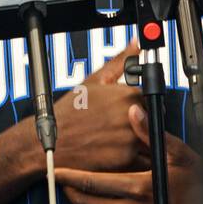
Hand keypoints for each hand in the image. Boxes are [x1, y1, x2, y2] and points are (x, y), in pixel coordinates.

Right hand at [51, 41, 148, 172]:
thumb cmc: (69, 112)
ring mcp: (130, 138)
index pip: (150, 98)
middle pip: (152, 119)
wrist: (50, 142)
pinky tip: (115, 151)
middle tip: (119, 125)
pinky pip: (142, 158)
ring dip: (141, 140)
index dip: (140, 104)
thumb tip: (136, 44)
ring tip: (116, 139)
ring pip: (149, 139)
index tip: (125, 109)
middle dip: (142, 122)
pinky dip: (134, 157)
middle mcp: (132, 115)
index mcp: (127, 93)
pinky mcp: (126, 159)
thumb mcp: (94, 81)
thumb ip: (120, 62)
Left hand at [54, 102, 202, 203]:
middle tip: (62, 180)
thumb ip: (150, 133)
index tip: (58, 170)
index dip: (70, 176)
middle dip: (70, 191)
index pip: (93, 182)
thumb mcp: (178, 153)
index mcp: (140, 188)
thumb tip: (134, 111)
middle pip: (88, 203)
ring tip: (74, 192)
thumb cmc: (199, 183)